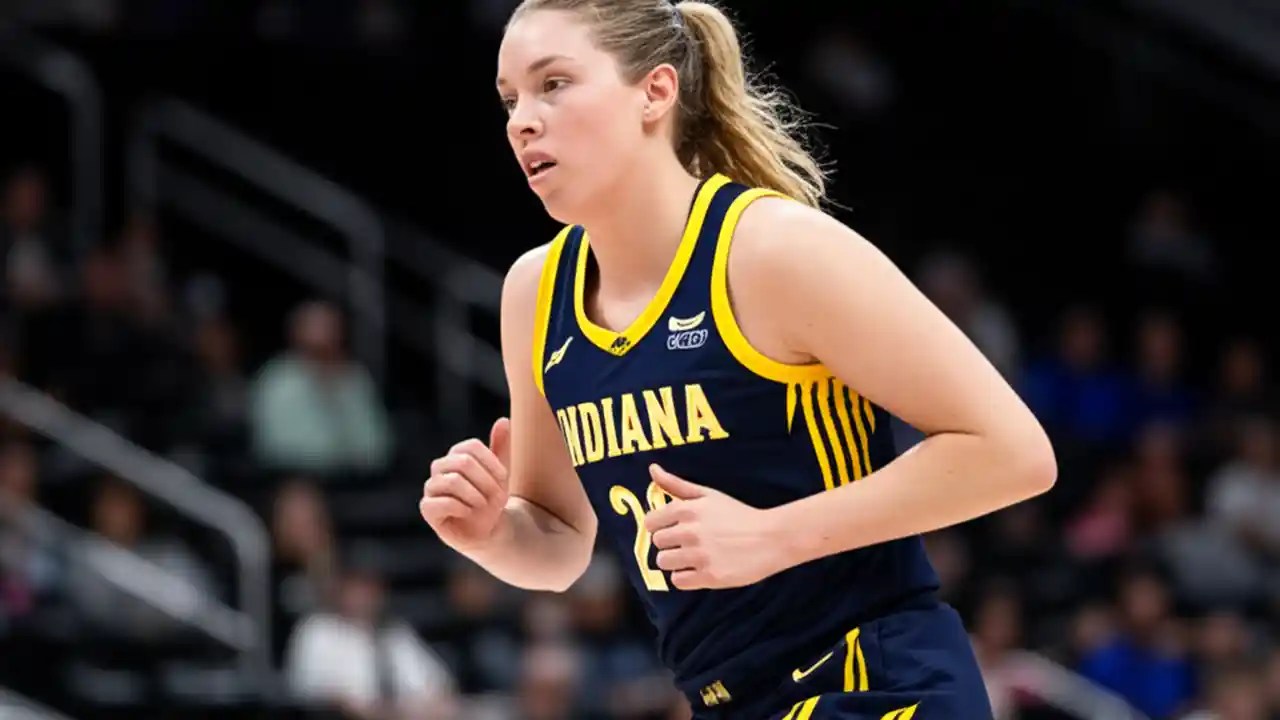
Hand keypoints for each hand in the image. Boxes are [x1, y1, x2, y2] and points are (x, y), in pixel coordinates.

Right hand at [420, 418, 510, 550]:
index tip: (504, 479)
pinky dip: (461, 508)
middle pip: (463, 463)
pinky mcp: (428, 509)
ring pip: (452, 481)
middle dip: (486, 482)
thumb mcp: (501, 473)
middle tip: (495, 496)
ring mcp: (431, 488)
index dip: (492, 463)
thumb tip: (503, 420)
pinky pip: (439, 502)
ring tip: (482, 505)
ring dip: (476, 496)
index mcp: (456, 455)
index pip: (471, 447)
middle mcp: (440, 468)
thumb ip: (501, 447)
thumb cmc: (491, 499)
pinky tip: (468, 513)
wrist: (488, 530)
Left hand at [643, 464, 789, 589]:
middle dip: (670, 543)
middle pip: (657, 543)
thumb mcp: (708, 494)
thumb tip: (652, 469)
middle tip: (689, 542)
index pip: (650, 522)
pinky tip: (700, 568)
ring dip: (675, 561)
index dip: (660, 526)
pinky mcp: (709, 576)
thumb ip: (676, 484)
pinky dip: (686, 577)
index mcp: (687, 509)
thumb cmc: (738, 514)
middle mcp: (690, 532)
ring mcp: (699, 555)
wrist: (771, 538)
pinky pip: (678, 581)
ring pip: (664, 562)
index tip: (674, 528)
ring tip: (694, 556)